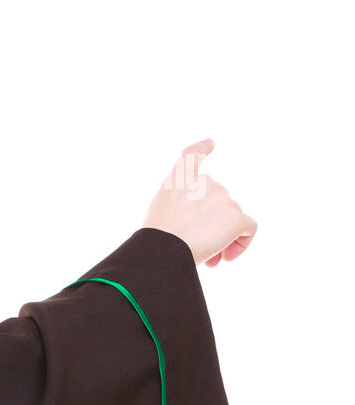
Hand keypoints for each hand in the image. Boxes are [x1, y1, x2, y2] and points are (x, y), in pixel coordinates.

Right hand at [142, 138, 257, 265]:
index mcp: (178, 181)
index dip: (201, 148)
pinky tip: (227, 257)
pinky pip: (248, 229)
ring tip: (207, 260)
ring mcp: (223, 199)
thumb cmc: (155, 238)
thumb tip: (202, 219)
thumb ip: (178, 204)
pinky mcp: (236, 218)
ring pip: (231, 219)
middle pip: (216, 202)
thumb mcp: (157, 212)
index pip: (190, 156)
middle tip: (199, 248)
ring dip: (221, 238)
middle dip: (210, 224)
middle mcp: (204, 183)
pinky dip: (242, 242)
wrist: (163, 250)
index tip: (210, 144)